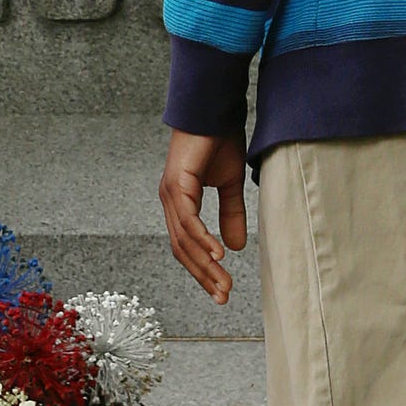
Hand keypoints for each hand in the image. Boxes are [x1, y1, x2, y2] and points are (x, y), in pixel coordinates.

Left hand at [161, 130, 249, 304]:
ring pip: (185, 240)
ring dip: (205, 264)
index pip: (187, 246)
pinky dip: (203, 239)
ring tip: (224, 283)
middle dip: (204, 275)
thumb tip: (234, 248)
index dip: (203, 270)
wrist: (214, 108)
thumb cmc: (219, 140)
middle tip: (223, 297)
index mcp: (180, 204)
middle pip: (183, 250)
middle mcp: (171, 202)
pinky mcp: (177, 184)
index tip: (220, 291)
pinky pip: (189, 219)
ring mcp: (171, 193)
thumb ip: (231, 214)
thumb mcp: (230, 184)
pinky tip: (218, 255)